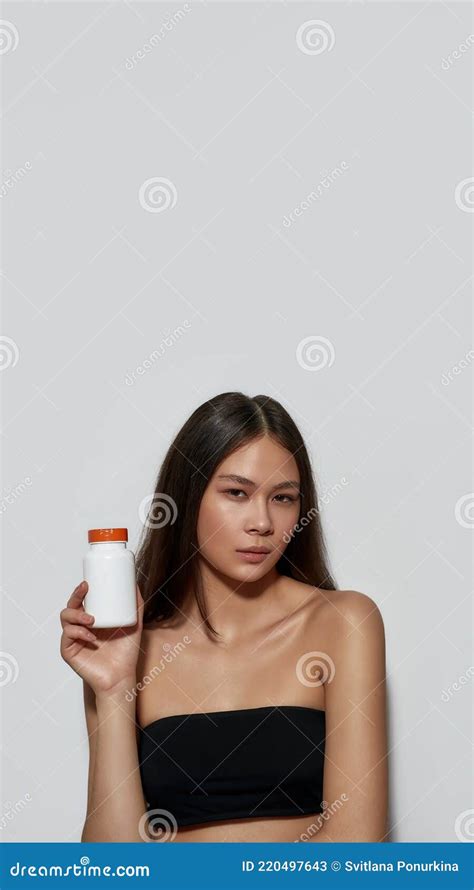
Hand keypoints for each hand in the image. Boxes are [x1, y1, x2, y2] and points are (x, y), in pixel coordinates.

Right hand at [60, 580, 144, 695]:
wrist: (121, 677)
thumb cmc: (126, 653)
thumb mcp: (134, 624)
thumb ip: (136, 606)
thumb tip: (136, 584)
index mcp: (92, 619)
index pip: (82, 601)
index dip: (80, 591)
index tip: (87, 582)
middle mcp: (80, 627)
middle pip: (71, 606)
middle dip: (75, 596)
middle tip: (85, 590)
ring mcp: (73, 639)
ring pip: (65, 618)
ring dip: (77, 615)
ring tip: (92, 619)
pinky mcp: (69, 651)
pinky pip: (67, 637)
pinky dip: (78, 633)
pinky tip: (90, 636)